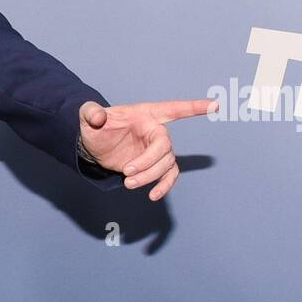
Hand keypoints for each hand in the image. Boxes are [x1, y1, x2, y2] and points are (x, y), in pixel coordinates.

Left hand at [79, 97, 218, 199]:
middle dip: (149, 162)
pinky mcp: (154, 165)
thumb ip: (91, 112)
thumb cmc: (94, 126)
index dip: (194, 107)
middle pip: (165, 147)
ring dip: (150, 177)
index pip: (173, 109)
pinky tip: (153, 196)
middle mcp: (155, 131)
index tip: (214, 106)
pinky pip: (169, 175)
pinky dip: (164, 186)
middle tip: (127, 172)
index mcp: (145, 115)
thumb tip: (97, 117)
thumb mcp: (87, 115)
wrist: (93, 145)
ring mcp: (156, 149)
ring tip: (128, 183)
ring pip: (166, 164)